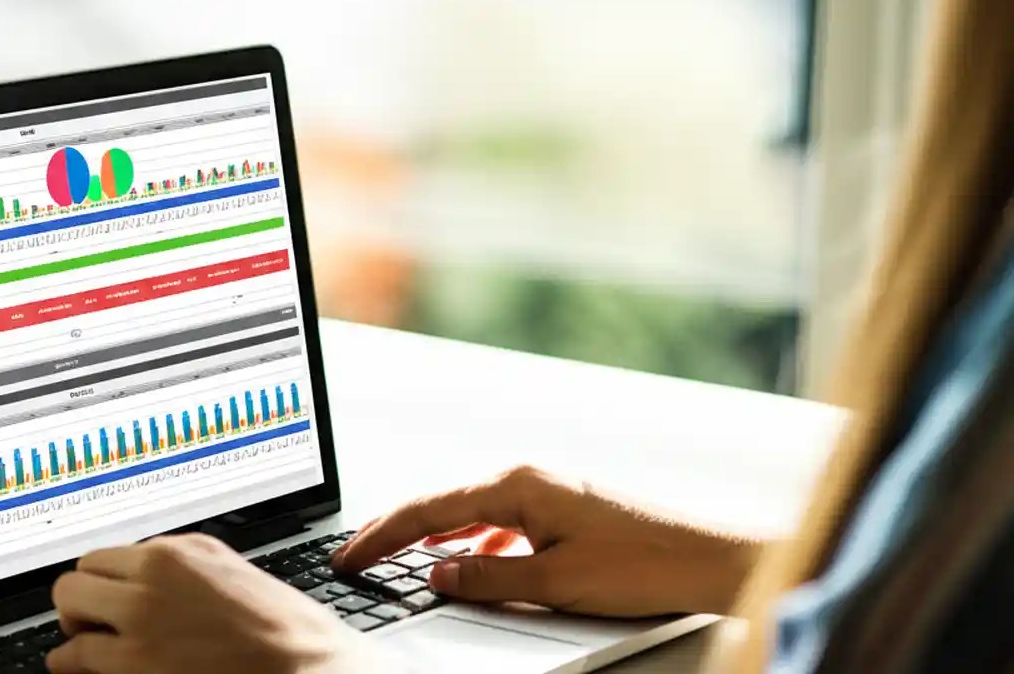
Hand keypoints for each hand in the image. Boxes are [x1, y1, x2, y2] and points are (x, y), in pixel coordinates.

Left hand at [48, 533, 389, 673]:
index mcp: (184, 549)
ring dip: (74, 628)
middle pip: (81, 572)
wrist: (306, 666)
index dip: (109, 584)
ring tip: (92, 648)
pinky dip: (72, 664)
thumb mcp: (231, 575)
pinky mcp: (134, 658)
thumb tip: (144, 584)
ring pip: (68, 603)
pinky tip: (89, 672)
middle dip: (83, 601)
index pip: (113, 554)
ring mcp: (143, 613)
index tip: (110, 601)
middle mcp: (158, 571)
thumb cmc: (283, 631)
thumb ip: (185, 572)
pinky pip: (72, 655)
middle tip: (96, 625)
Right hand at [332, 465, 760, 616]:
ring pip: (471, 511)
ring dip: (433, 536)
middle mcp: (529, 477)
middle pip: (444, 503)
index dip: (382, 536)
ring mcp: (548, 489)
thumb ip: (486, 579)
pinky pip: (501, 519)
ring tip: (397, 557)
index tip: (349, 556)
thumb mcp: (553, 581)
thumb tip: (434, 577)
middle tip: (357, 555)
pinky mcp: (565, 506)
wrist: (711, 557)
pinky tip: (468, 558)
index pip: (430, 510)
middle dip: (397, 530)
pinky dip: (472, 539)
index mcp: (518, 485)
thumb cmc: (643, 563)